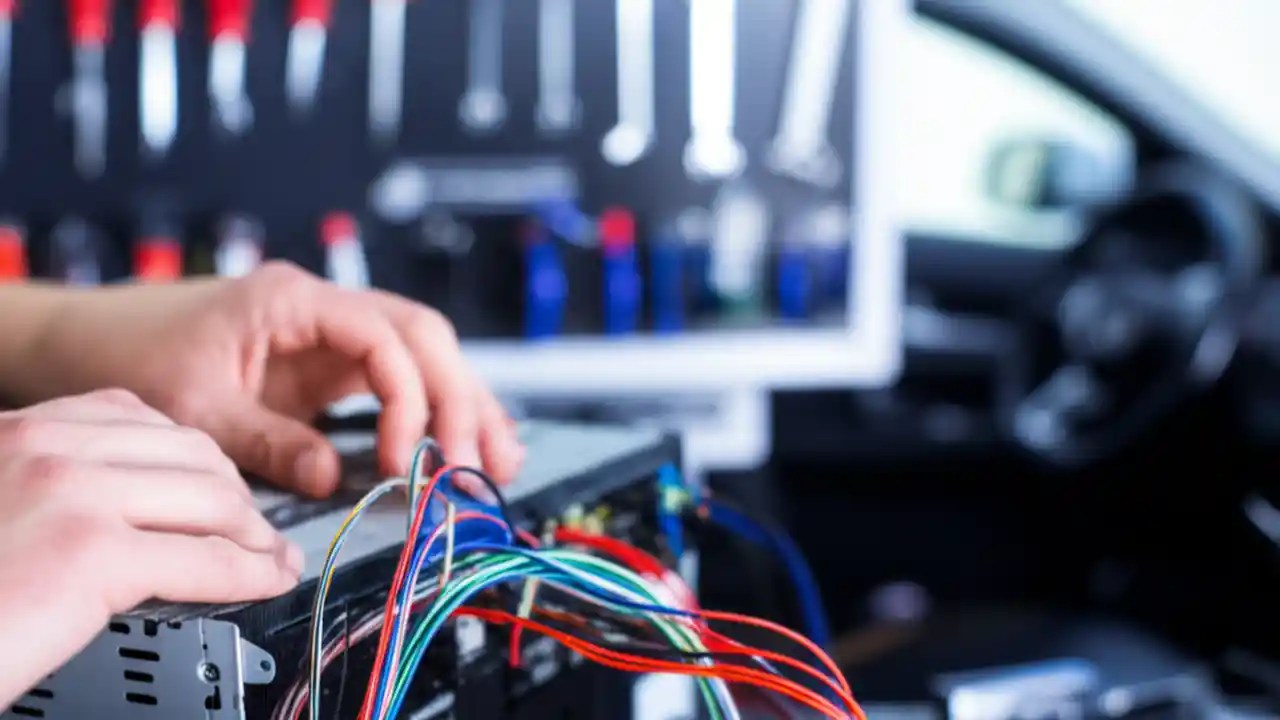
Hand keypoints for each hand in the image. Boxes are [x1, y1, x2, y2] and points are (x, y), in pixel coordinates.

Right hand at [0, 390, 300, 709]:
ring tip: (270, 556)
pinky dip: (250, 572)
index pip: (136, 416)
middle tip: (257, 525)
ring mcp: (74, 495)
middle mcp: (48, 446)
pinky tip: (265, 581)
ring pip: (209, 501)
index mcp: (20, 430)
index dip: (193, 453)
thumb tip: (122, 498)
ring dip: (254, 533)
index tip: (217, 481)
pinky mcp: (95, 556)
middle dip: (234, 492)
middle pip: (187, 454)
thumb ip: (45, 485)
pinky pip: (206, 559)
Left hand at [12, 263, 523, 495]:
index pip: (383, 337)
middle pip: (422, 337)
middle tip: (477, 463)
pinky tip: (461, 443)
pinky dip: (432, 411)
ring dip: (463, 404)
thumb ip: (268, 442)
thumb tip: (334, 479)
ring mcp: (332, 332)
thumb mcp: (196, 408)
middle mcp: (324, 308)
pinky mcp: (331, 362)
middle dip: (459, 398)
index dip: (407, 398)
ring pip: (423, 355)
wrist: (99, 339)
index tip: (404, 458)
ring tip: (499, 459)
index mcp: (293, 300)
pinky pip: (399, 378)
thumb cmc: (138, 355)